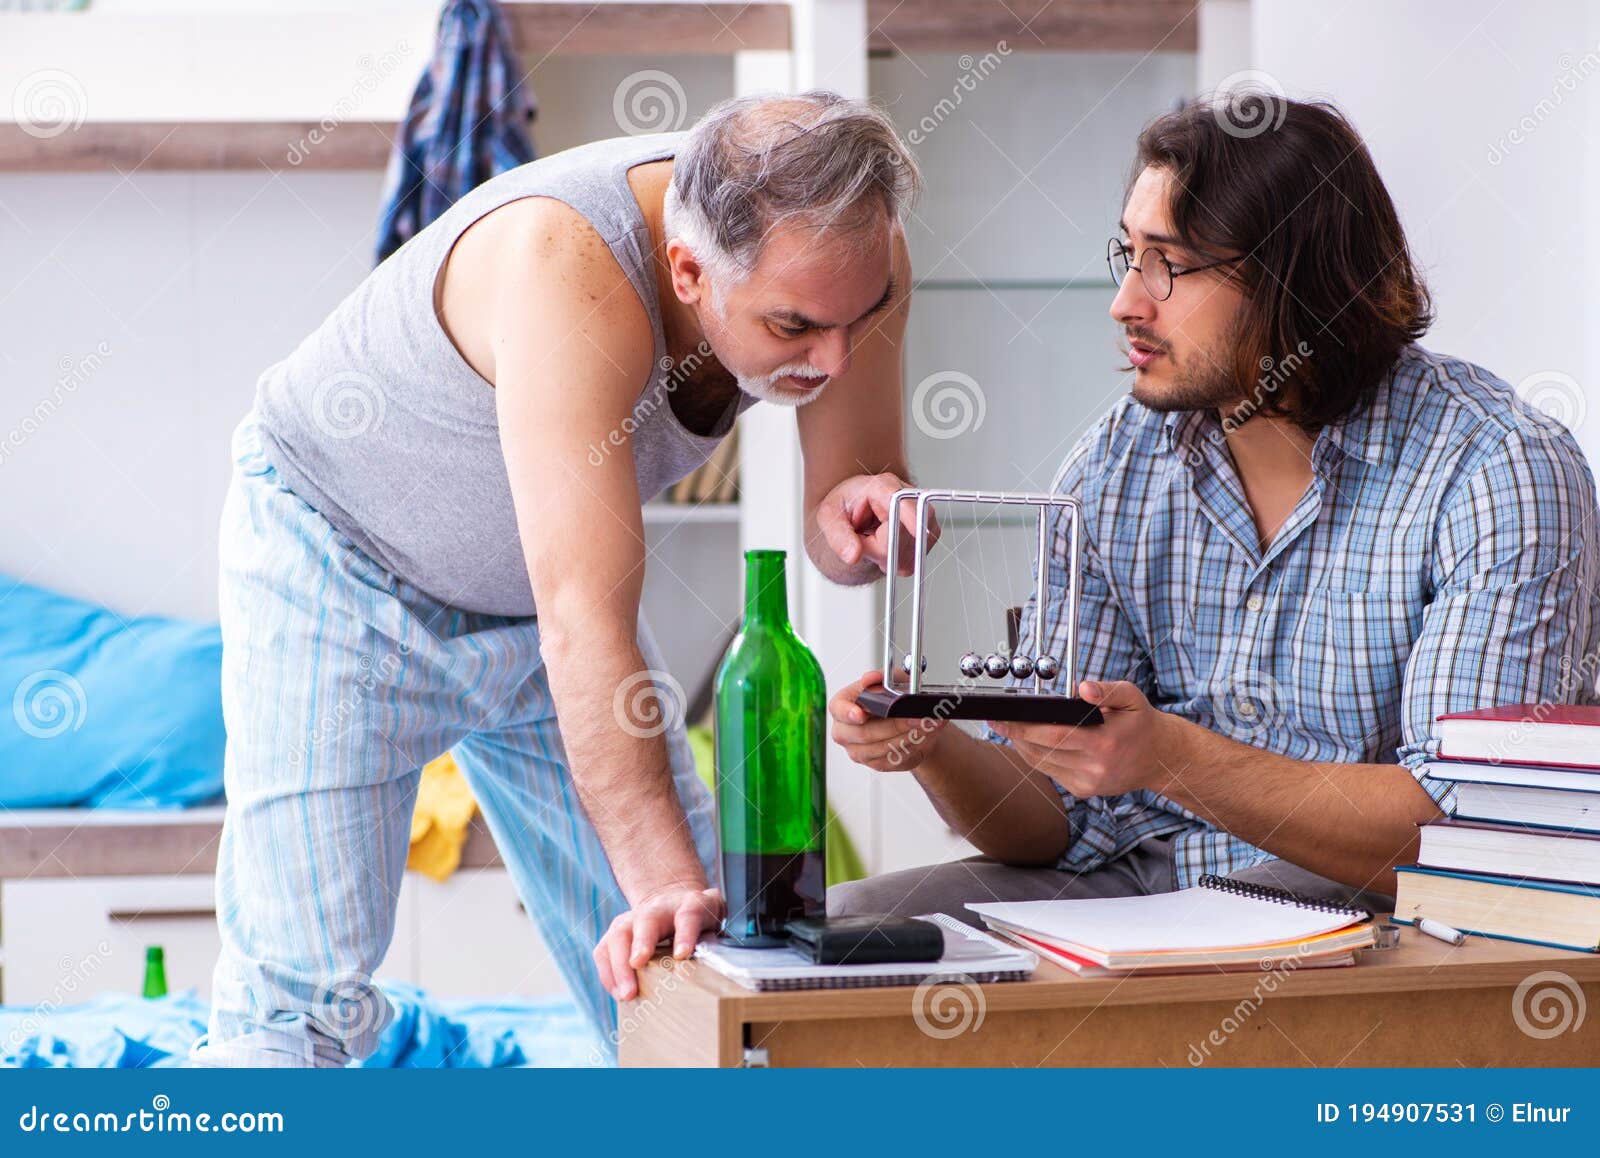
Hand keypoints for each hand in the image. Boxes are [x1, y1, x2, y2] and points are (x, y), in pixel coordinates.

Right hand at [593, 884, 724, 1000]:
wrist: (672, 900)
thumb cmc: (696, 918)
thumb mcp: (713, 921)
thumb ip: (714, 940)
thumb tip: (707, 970)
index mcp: (689, 905)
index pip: (689, 915)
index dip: (685, 934)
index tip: (682, 955)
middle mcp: (657, 909)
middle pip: (647, 920)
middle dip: (641, 941)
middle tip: (637, 964)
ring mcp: (633, 917)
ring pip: (619, 933)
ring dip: (619, 965)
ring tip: (625, 993)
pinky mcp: (617, 932)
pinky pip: (604, 950)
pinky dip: (608, 972)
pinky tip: (617, 991)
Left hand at [816, 473, 941, 575]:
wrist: (855, 510)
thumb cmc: (845, 507)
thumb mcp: (829, 517)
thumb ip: (838, 536)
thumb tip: (853, 555)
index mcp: (882, 486)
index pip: (902, 500)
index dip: (911, 514)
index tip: (915, 531)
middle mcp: (906, 496)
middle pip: (909, 531)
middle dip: (886, 548)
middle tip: (866, 544)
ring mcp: (921, 513)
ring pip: (915, 547)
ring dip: (893, 557)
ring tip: (874, 543)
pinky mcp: (929, 530)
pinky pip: (918, 556)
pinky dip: (901, 560)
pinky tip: (887, 548)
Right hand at [829, 669, 949, 770]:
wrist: (907, 720)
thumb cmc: (894, 698)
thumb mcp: (892, 679)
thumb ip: (881, 677)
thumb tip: (870, 678)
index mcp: (842, 706)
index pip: (838, 709)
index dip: (848, 712)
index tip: (861, 715)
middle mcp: (845, 731)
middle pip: (865, 733)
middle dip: (894, 725)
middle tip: (916, 718)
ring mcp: (858, 750)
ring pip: (883, 748)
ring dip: (909, 736)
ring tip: (927, 725)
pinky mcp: (876, 763)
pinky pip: (894, 758)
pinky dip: (913, 745)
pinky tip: (925, 735)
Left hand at [990, 680, 1183, 797]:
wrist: (1159, 759)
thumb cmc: (1141, 723)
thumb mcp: (1131, 697)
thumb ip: (1106, 689)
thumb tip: (1081, 688)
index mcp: (1105, 743)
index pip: (1055, 736)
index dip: (1025, 728)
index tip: (1004, 718)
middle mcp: (1095, 768)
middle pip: (1043, 751)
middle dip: (1016, 735)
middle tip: (996, 721)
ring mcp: (1088, 783)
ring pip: (1042, 764)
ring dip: (1022, 746)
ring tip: (1008, 728)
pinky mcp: (1083, 791)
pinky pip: (1051, 772)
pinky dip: (1037, 756)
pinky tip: (1029, 742)